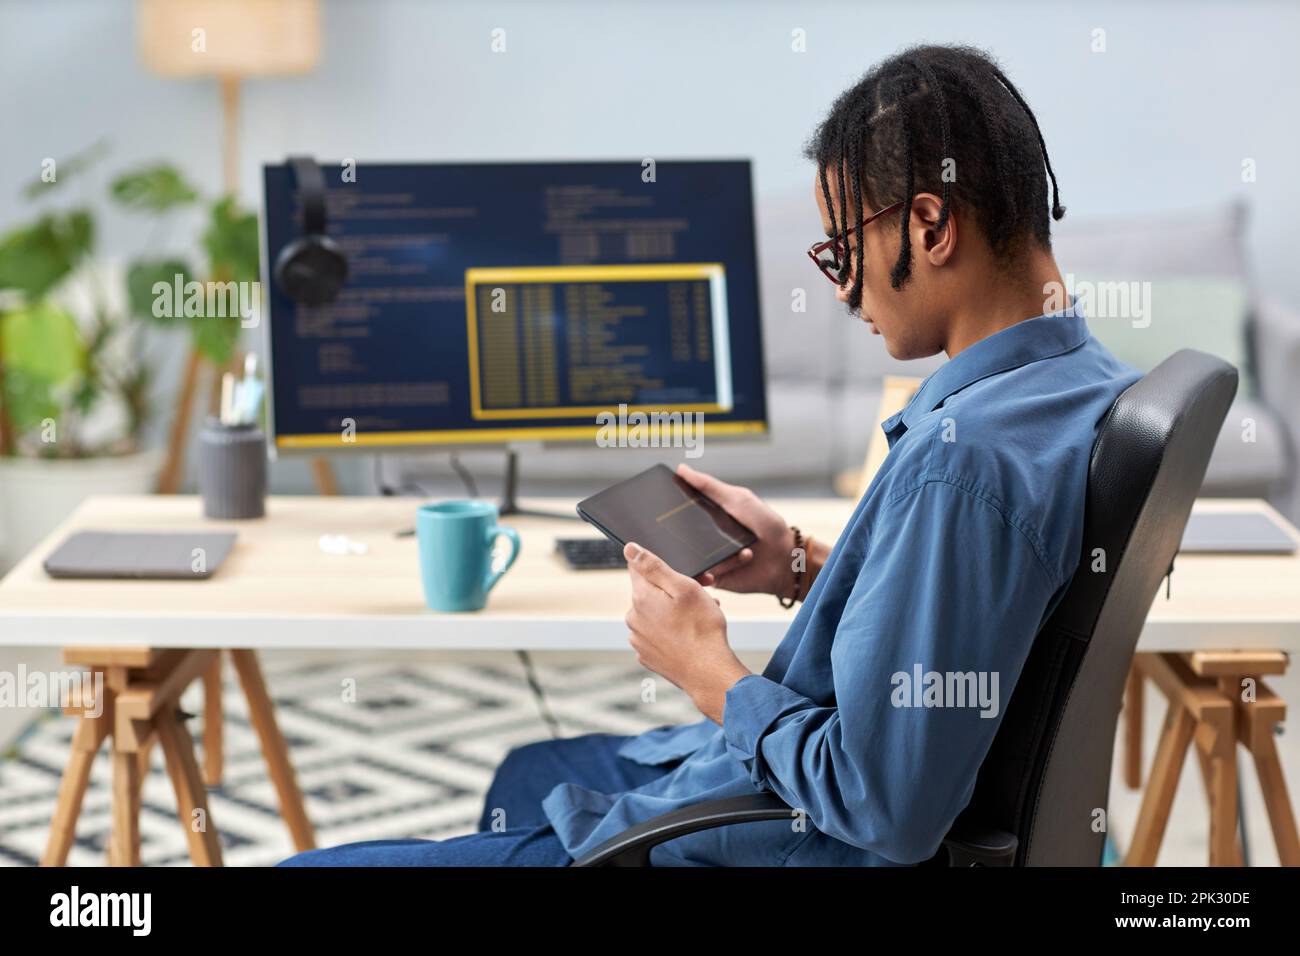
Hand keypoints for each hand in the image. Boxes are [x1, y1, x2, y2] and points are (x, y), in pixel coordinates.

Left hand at [623, 541, 750, 722]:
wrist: (708, 672)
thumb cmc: (701, 628)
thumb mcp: (684, 587)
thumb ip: (653, 566)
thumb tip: (629, 548)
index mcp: (640, 597)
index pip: (638, 568)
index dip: (662, 567)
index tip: (681, 575)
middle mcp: (633, 618)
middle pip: (650, 593)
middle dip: (673, 591)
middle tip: (702, 596)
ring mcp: (639, 640)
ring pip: (655, 615)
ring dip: (674, 612)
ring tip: (700, 617)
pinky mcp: (647, 656)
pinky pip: (657, 635)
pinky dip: (671, 632)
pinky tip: (690, 635)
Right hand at [676, 463, 796, 598]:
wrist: (785, 559)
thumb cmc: (765, 525)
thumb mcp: (738, 499)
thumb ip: (710, 486)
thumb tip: (681, 469)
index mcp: (706, 515)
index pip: (678, 511)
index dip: (666, 509)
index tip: (654, 505)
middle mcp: (702, 537)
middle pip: (676, 536)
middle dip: (672, 537)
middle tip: (671, 535)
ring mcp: (707, 558)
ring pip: (685, 558)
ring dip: (694, 557)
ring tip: (717, 554)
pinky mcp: (713, 577)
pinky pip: (699, 577)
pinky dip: (703, 575)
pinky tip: (712, 573)